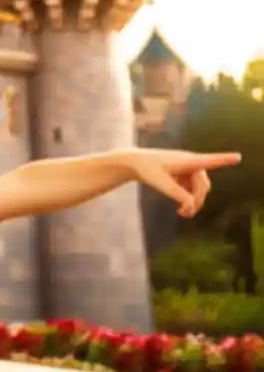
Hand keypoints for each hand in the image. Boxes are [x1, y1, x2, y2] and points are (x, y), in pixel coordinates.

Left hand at [122, 149, 239, 217]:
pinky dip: (188, 199)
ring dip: (193, 201)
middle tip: (187, 213)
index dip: (224, 160)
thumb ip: (178, 195)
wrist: (133, 163)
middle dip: (198, 200)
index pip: (209, 160)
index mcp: (188, 160)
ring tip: (182, 214)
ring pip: (198, 189)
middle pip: (203, 185)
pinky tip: (181, 210)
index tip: (238, 157)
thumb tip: (193, 206)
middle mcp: (191, 162)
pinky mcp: (183, 173)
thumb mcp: (162, 184)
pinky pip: (191, 188)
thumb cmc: (146, 170)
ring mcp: (188, 168)